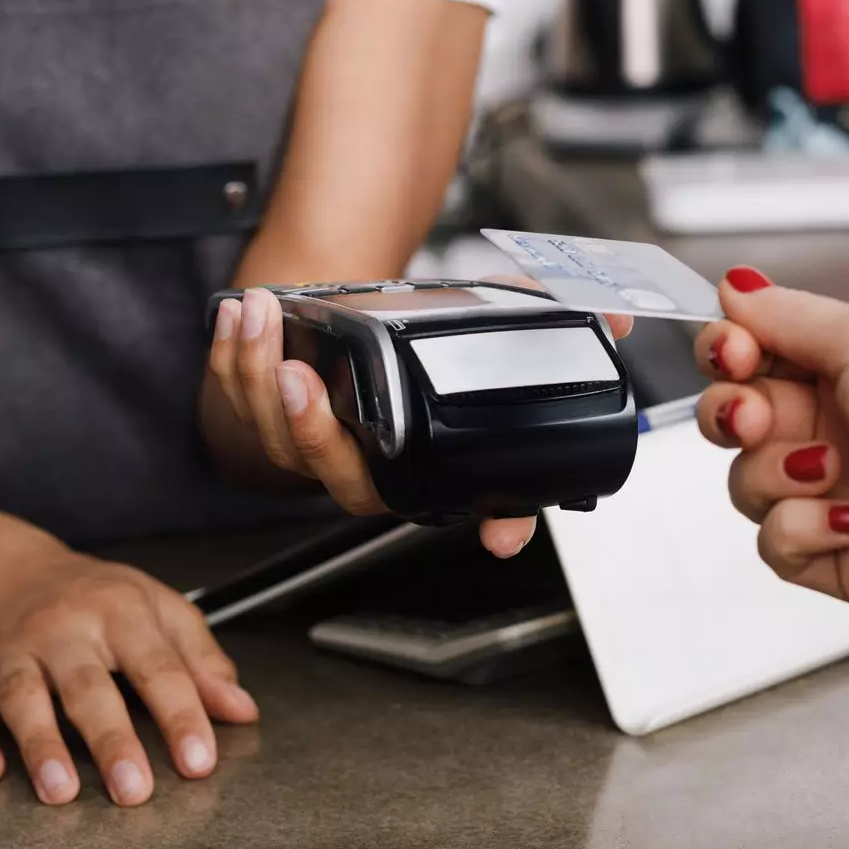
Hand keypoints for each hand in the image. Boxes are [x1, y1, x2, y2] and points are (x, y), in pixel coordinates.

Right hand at [0, 541, 257, 805]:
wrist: (8, 571)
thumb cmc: (98, 598)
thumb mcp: (161, 610)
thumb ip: (203, 661)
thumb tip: (242, 711)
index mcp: (119, 613)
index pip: (157, 666)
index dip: (181, 715)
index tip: (199, 762)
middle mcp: (63, 631)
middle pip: (88, 687)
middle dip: (111, 740)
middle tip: (134, 791)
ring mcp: (12, 653)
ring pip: (23, 697)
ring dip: (40, 745)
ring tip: (61, 791)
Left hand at [206, 284, 629, 559]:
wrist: (351, 322)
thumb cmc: (416, 341)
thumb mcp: (487, 330)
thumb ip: (548, 322)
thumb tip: (618, 322)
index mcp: (420, 468)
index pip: (459, 508)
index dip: (490, 523)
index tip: (499, 533)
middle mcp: (363, 470)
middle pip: (332, 471)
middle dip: (309, 428)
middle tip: (303, 378)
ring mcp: (306, 447)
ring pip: (270, 432)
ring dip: (254, 374)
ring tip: (261, 315)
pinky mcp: (259, 415)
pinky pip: (233, 399)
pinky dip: (229, 357)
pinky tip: (241, 315)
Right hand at [694, 269, 848, 627]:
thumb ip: (789, 315)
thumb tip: (735, 285)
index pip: (757, 350)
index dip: (729, 349)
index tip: (734, 352)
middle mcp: (841, 424)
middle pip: (738, 414)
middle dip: (733, 413)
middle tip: (756, 418)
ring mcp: (837, 491)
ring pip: (748, 480)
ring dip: (778, 474)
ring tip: (833, 473)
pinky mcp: (836, 554)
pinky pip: (775, 541)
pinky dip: (806, 530)